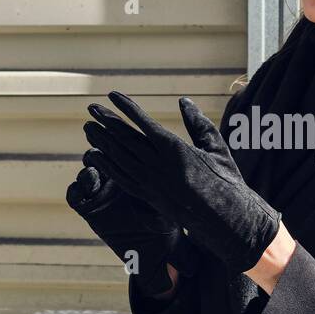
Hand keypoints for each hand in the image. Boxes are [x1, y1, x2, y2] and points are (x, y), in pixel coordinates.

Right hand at [65, 163, 197, 295]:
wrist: (148, 252)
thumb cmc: (164, 236)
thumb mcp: (176, 234)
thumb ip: (183, 244)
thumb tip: (195, 269)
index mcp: (140, 181)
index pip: (128, 160)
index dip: (125, 154)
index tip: (129, 155)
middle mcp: (120, 183)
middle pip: (106, 161)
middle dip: (103, 156)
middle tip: (104, 157)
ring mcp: (102, 194)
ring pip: (89, 174)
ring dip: (88, 172)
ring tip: (92, 175)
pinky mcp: (87, 207)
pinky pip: (76, 195)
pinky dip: (75, 190)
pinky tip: (82, 191)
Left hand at [81, 91, 281, 274]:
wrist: (226, 218)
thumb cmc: (225, 180)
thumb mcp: (216, 147)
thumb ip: (197, 123)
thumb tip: (183, 102)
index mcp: (176, 150)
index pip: (143, 123)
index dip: (126, 108)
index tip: (112, 95)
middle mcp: (159, 166)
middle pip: (126, 140)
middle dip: (107, 122)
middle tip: (91, 109)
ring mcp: (152, 183)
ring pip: (120, 159)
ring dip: (102, 142)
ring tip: (88, 129)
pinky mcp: (150, 197)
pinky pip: (122, 179)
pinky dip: (107, 166)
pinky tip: (96, 156)